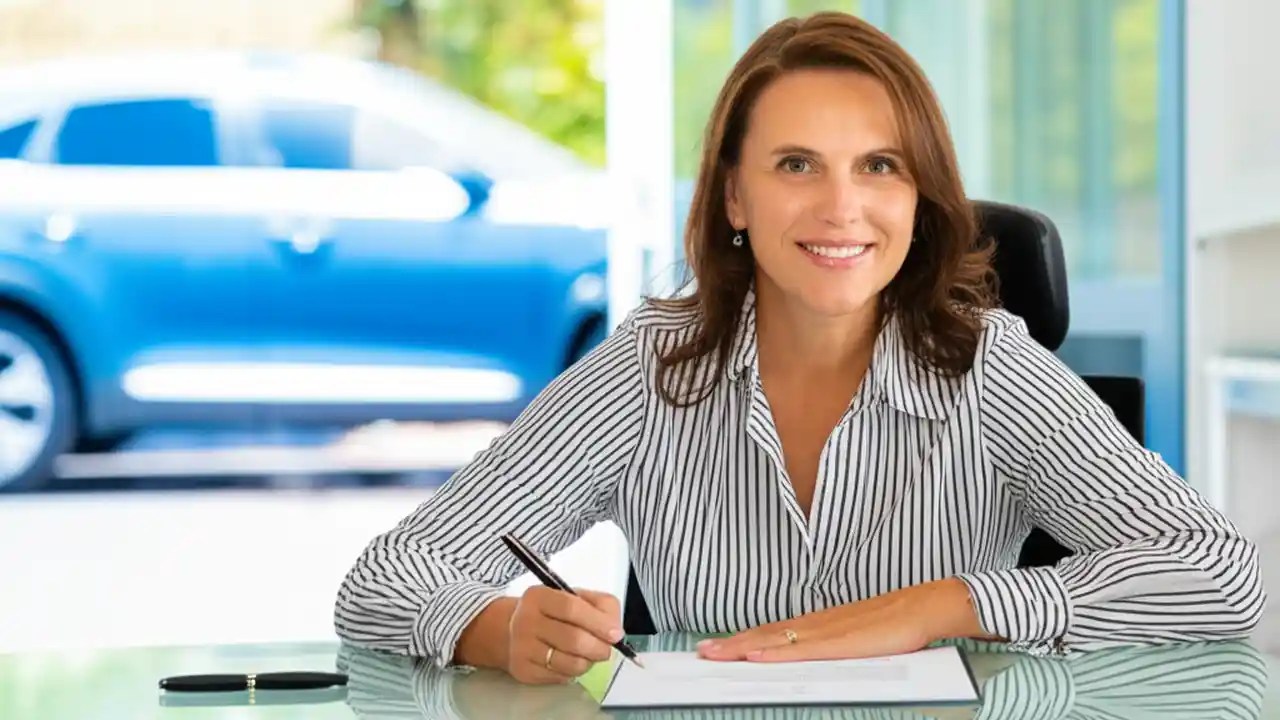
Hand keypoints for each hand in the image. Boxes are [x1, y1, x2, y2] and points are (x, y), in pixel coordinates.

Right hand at [504, 586, 623, 684]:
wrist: (511, 631)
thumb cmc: (551, 613)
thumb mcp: (573, 597)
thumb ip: (599, 606)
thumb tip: (615, 632)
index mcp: (539, 596)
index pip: (572, 608)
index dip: (598, 622)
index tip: (616, 635)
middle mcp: (526, 620)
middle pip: (573, 639)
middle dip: (598, 648)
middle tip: (606, 650)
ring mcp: (521, 647)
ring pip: (569, 663)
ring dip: (588, 662)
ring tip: (588, 656)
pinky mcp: (522, 670)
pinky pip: (560, 677)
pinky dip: (572, 672)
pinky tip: (569, 662)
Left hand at [696, 578, 988, 662]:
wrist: (925, 607)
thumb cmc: (897, 625)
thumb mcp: (859, 639)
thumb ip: (837, 648)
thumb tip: (822, 659)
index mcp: (820, 624)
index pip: (773, 632)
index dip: (744, 640)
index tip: (718, 645)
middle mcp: (816, 625)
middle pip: (765, 635)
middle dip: (731, 644)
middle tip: (701, 651)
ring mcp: (826, 631)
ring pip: (775, 640)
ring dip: (742, 648)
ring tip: (714, 653)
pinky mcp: (840, 642)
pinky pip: (800, 649)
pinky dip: (774, 653)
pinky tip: (755, 656)